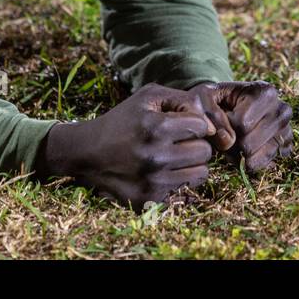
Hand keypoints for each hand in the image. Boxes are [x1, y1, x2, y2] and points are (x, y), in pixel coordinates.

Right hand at [36, 83, 214, 207]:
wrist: (87, 152)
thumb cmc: (123, 120)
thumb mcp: (148, 97)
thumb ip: (184, 99)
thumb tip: (210, 125)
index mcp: (156, 128)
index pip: (202, 127)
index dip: (193, 123)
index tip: (179, 124)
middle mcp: (156, 157)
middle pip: (205, 152)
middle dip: (195, 144)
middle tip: (177, 142)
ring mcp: (153, 182)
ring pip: (201, 174)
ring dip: (191, 164)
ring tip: (173, 157)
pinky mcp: (149, 201)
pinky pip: (186, 193)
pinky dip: (180, 182)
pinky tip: (164, 173)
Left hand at [189, 81, 293, 173]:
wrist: (224, 104)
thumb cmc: (212, 100)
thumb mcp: (202, 98)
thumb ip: (209, 115)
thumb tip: (228, 141)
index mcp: (265, 91)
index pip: (243, 124)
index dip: (225, 127)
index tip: (220, 117)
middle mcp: (282, 109)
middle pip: (250, 144)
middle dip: (231, 145)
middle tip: (225, 133)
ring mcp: (286, 128)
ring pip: (260, 157)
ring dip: (240, 156)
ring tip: (233, 141)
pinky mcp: (285, 144)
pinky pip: (268, 163)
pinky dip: (251, 161)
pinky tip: (244, 150)